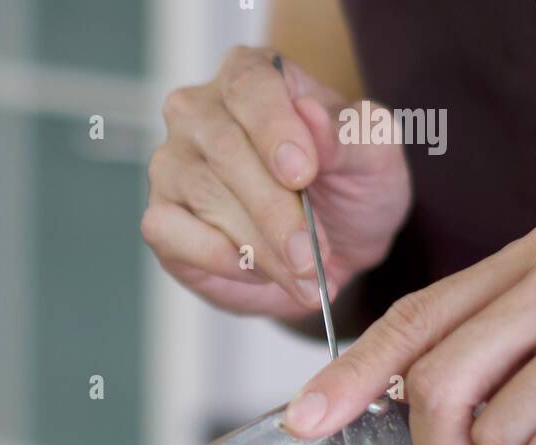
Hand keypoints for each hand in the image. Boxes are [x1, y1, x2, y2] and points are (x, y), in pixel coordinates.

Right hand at [142, 46, 411, 318]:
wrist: (329, 251)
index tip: (303, 174)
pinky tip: (257, 272)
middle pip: (226, 150)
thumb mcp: (374, 158)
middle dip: (275, 211)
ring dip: (260, 247)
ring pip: (206, 198)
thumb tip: (312, 116)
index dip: (274, 130)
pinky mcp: (161, 219)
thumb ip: (350, 135)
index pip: (249, 87)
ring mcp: (174, 166)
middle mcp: (200, 114)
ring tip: (302, 276)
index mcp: (251, 77)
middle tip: (311, 256)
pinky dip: (220, 260)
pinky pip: (173, 235)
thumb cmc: (347, 190)